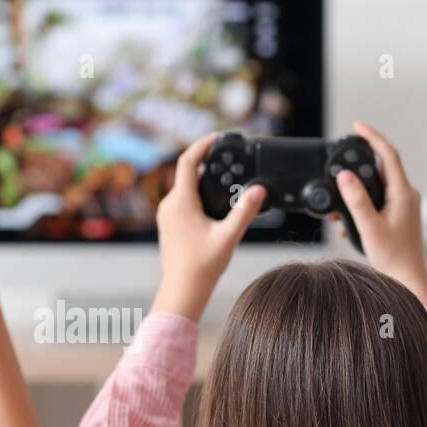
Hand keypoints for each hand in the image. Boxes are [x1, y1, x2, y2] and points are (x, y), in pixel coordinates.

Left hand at [151, 133, 266, 321]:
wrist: (183, 289)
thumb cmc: (202, 267)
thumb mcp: (229, 237)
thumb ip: (245, 211)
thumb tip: (259, 189)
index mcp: (181, 202)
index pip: (187, 161)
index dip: (202, 144)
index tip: (217, 137)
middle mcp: (169, 204)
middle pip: (186, 172)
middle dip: (206, 161)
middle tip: (227, 154)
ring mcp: (166, 214)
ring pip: (183, 186)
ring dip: (201, 177)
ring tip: (222, 173)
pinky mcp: (168, 223)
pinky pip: (181, 198)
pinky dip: (196, 192)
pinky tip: (212, 199)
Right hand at [333, 121, 426, 305]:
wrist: (408, 278)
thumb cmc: (394, 257)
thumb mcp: (370, 227)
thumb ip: (356, 200)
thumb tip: (345, 176)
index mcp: (402, 193)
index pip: (388, 154)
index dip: (372, 137)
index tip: (357, 126)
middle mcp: (406, 195)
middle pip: (382, 166)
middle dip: (361, 161)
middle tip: (343, 157)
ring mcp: (403, 204)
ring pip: (378, 184)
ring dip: (358, 187)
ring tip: (341, 200)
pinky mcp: (398, 214)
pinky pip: (379, 198)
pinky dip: (363, 202)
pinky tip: (349, 219)